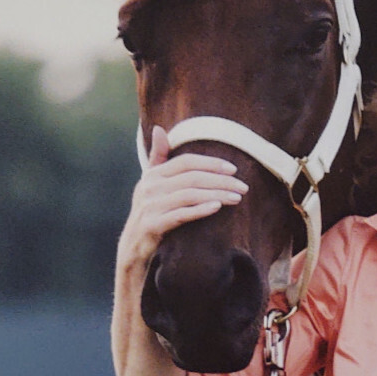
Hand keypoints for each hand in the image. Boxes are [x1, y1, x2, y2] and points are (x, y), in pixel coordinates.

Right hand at [119, 126, 248, 265]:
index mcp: (153, 174)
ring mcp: (150, 206)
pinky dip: (200, 210)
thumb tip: (159, 128)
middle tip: (243, 187)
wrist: (133, 247)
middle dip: (220, 181)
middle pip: (191, 177)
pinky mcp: (152, 225)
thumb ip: (158, 157)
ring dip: (216, 195)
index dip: (210, 163)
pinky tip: (217, 208)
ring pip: (189, 195)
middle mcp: (150, 187)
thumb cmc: (150, 212)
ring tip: (236, 198)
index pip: (186, 162)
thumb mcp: (151, 184)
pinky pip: (180, 215)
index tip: (233, 169)